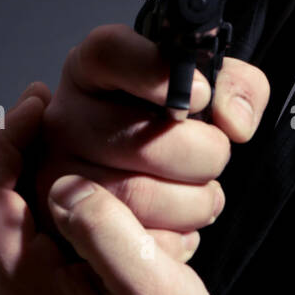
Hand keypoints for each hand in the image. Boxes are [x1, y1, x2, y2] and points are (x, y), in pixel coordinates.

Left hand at [0, 91, 223, 294]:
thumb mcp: (150, 284)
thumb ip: (103, 229)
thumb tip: (66, 182)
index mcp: (25, 289)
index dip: (6, 139)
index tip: (38, 103)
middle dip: (16, 148)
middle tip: (50, 106)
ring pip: (7, 219)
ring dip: (32, 172)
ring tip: (68, 134)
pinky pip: (28, 239)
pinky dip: (48, 202)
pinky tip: (85, 184)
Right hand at [24, 25, 269, 260]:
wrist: (140, 172)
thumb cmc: (170, 124)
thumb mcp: (205, 88)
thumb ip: (236, 87)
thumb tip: (234, 121)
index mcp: (92, 69)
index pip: (109, 53)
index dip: (159, 72)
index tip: (200, 95)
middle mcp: (64, 118)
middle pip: (143, 139)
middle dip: (204, 155)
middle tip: (214, 156)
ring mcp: (58, 174)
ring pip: (141, 197)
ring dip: (197, 201)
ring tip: (203, 192)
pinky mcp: (68, 228)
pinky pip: (138, 242)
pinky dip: (177, 238)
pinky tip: (181, 221)